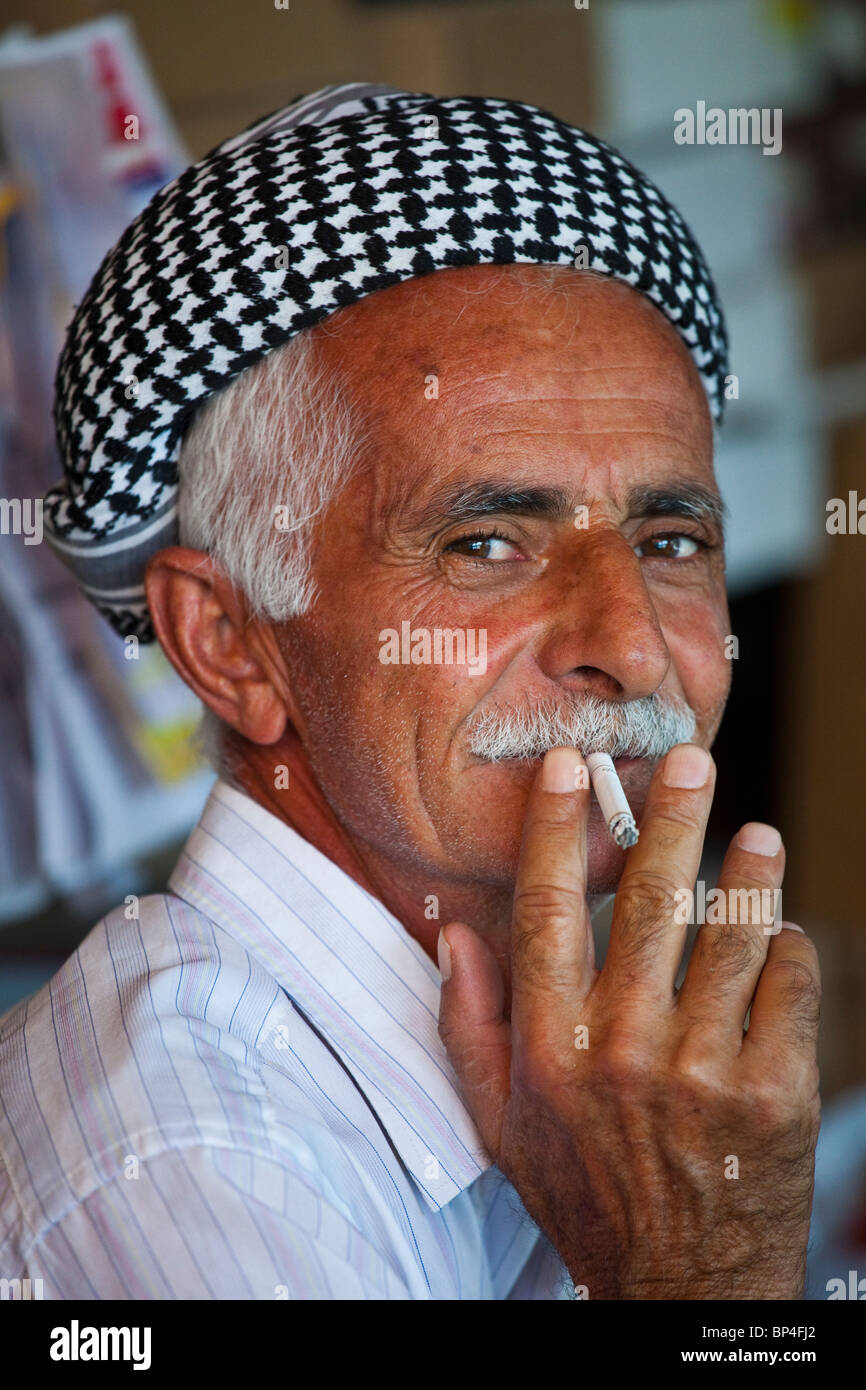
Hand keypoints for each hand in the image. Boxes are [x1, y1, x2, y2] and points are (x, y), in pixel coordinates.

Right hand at [438, 743, 820, 1298]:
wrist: (679, 1287)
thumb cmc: (585, 1193)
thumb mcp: (499, 1123)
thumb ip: (469, 1027)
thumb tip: (454, 936)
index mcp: (549, 1046)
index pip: (546, 909)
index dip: (556, 827)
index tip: (571, 766)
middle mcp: (621, 1049)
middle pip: (648, 904)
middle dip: (672, 819)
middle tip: (692, 758)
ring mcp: (702, 1072)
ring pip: (731, 939)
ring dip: (750, 874)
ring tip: (760, 834)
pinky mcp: (773, 1097)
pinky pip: (789, 994)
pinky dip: (791, 955)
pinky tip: (783, 937)